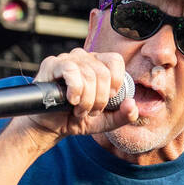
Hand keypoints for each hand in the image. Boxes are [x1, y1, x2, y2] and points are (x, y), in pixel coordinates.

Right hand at [7, 48, 138, 143]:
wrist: (51, 126)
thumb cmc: (76, 119)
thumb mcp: (105, 121)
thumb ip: (123, 115)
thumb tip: (132, 105)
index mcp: (98, 65)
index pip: (115, 60)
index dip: (115, 82)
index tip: (108, 100)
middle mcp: (84, 58)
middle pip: (102, 73)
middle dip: (99, 99)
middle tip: (90, 111)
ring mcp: (68, 59)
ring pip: (88, 75)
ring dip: (86, 100)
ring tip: (78, 110)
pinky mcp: (52, 64)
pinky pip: (71, 71)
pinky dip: (75, 90)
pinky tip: (71, 100)